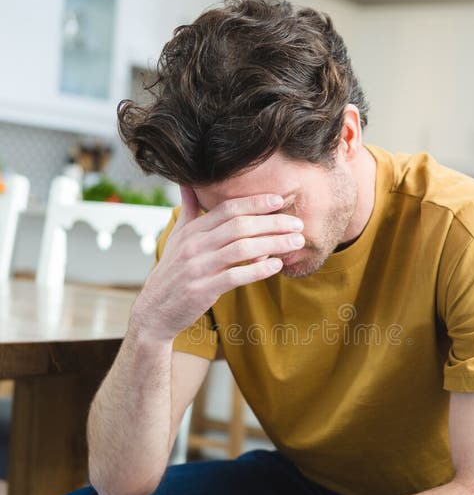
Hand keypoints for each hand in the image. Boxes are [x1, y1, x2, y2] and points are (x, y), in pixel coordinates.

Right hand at [131, 185, 304, 342]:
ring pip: (241, 249)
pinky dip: (258, 270)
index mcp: (192, 231)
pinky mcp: (203, 290)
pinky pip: (235, 276)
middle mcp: (194, 245)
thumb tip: (188, 183)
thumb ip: (188, 211)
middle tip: (297, 223)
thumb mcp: (177, 239)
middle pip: (239, 226)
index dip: (254, 203)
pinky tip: (276, 265)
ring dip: (273, 244)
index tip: (278, 200)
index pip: (227, 209)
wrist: (155, 312)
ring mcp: (198, 267)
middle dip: (272, 223)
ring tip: (296, 242)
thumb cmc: (172, 273)